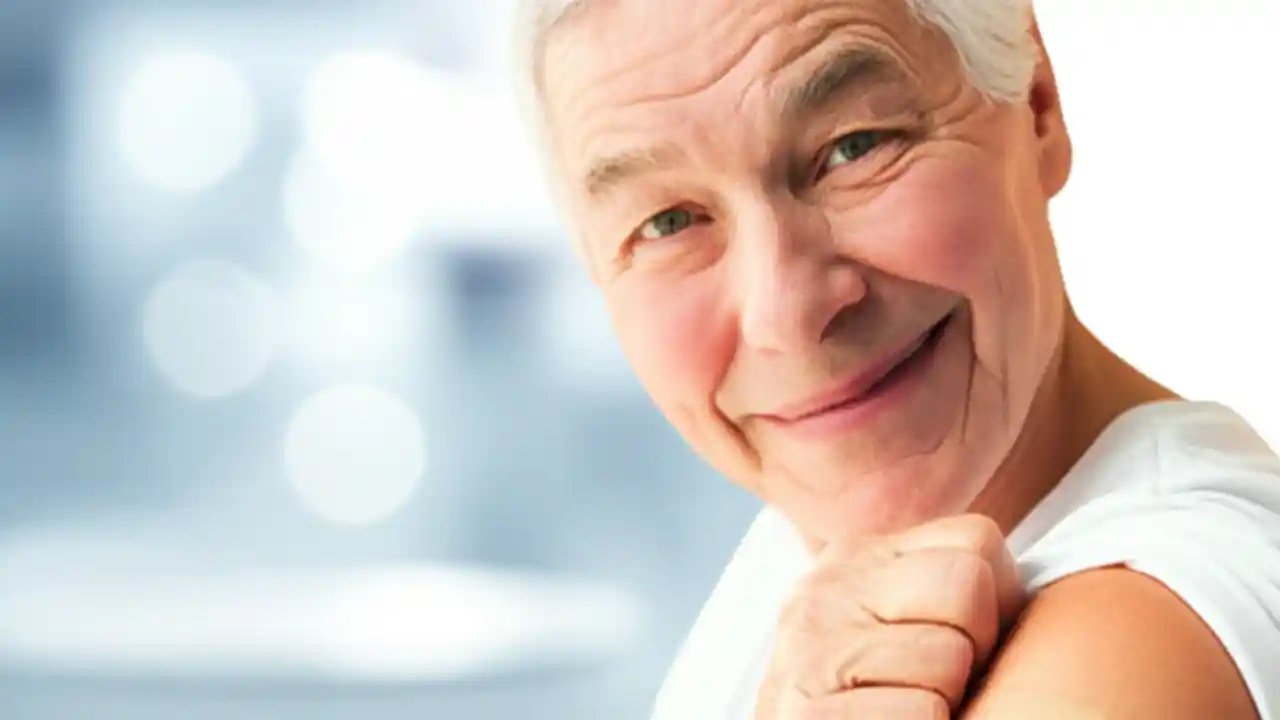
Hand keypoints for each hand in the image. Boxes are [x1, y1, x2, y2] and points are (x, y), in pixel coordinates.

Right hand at [753, 514, 1025, 718]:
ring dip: (944, 700)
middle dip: (973, 647)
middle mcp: (828, 588)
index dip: (995, 603)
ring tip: (902, 706)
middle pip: (966, 585)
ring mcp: (811, 646)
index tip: (967, 646)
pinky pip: (921, 712)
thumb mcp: (893, 624)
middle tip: (941, 684)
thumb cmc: (870, 697)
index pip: (977, 540)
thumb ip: (940, 594)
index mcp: (858, 559)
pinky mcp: (806, 709)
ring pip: (948, 656)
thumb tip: (1043, 596)